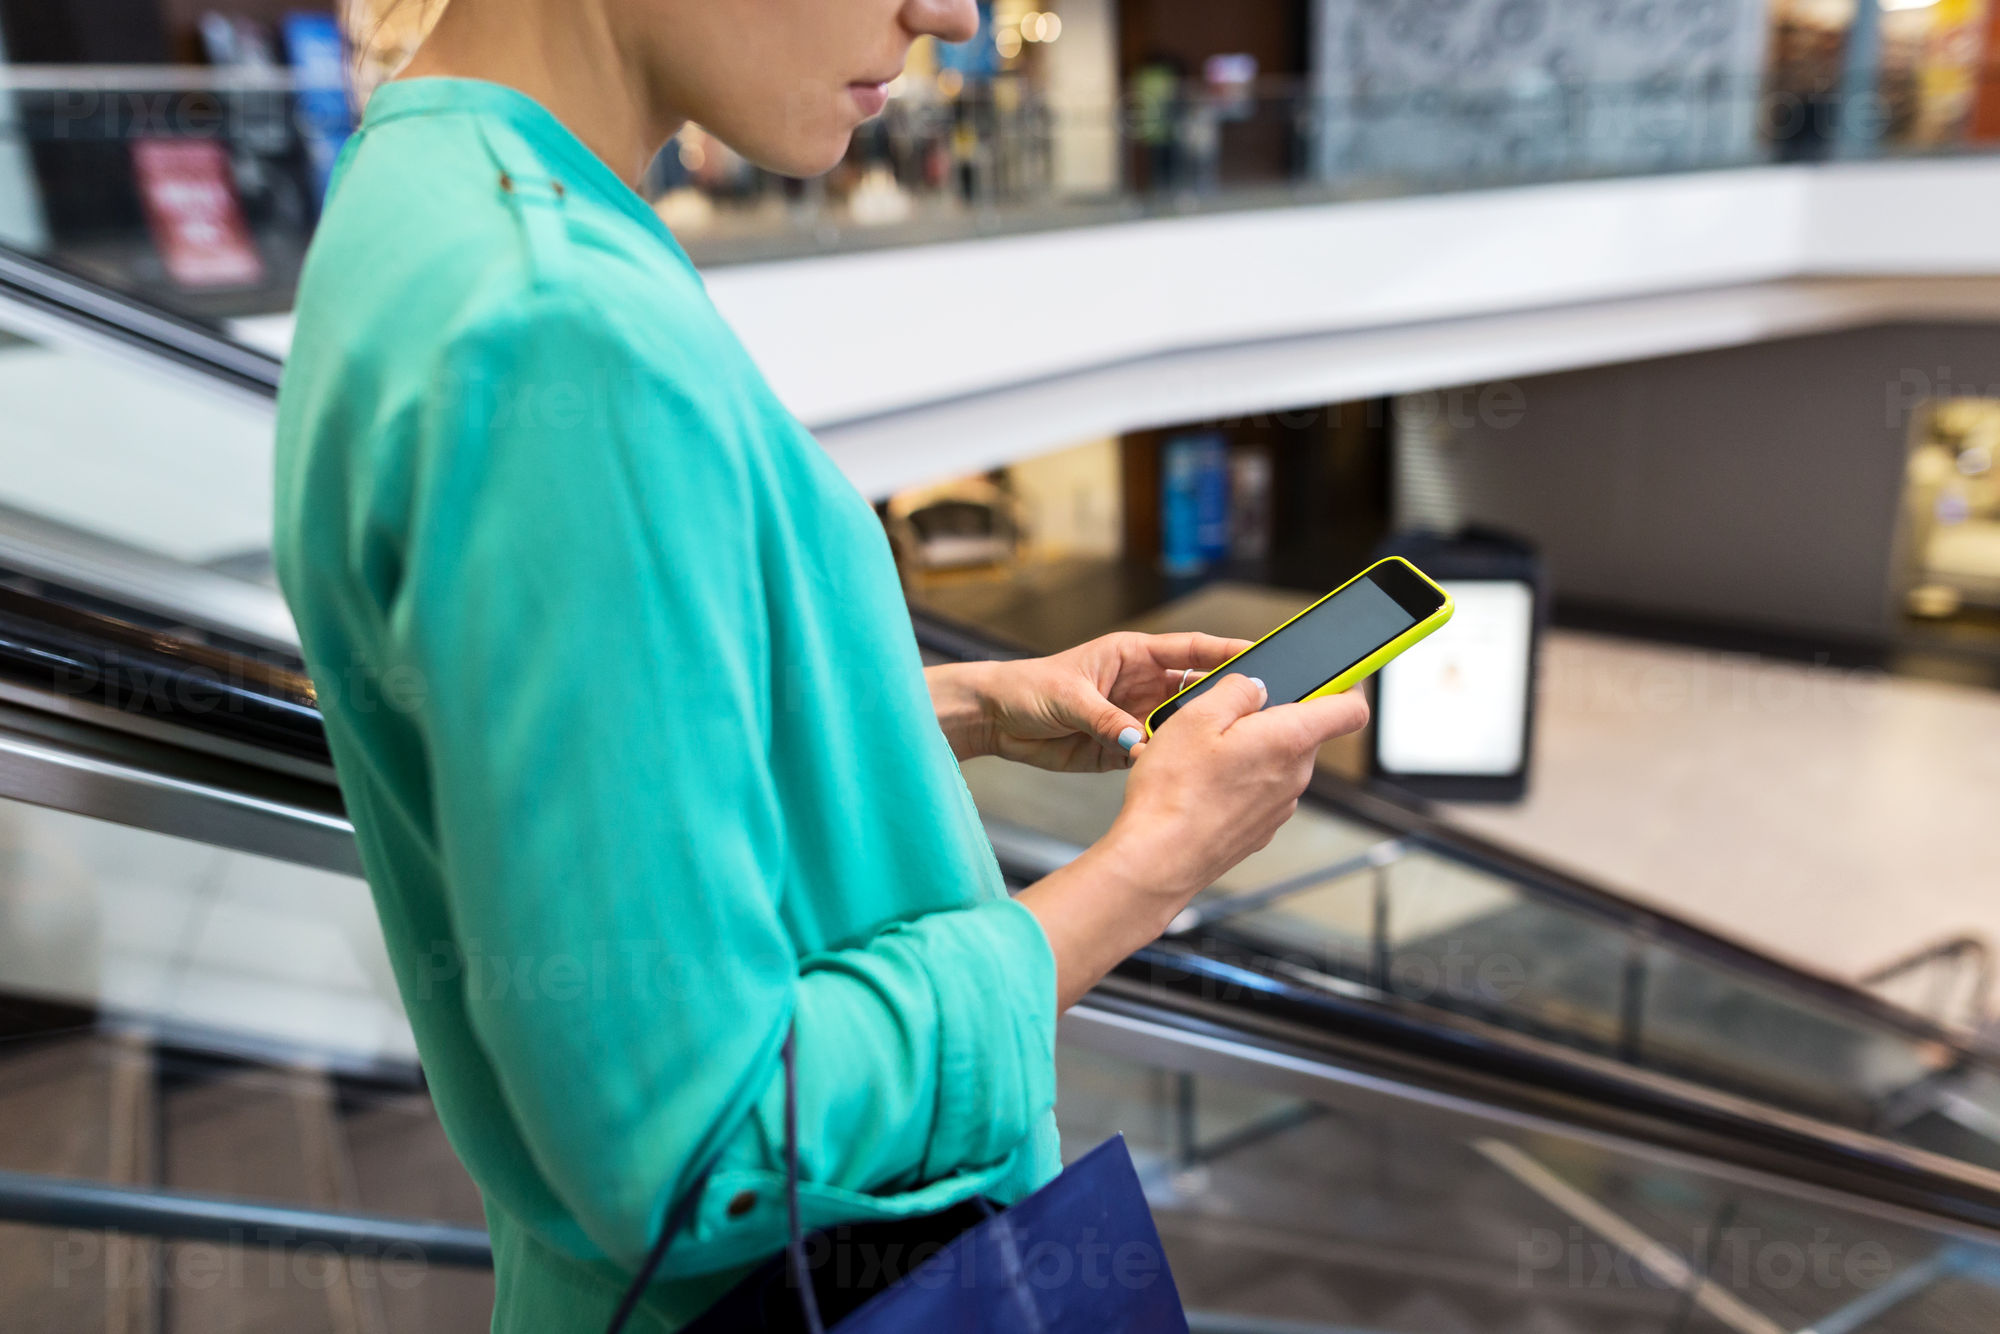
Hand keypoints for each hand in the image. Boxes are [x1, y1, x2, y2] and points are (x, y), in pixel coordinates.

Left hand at [927, 631, 1250, 771]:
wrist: (995, 720)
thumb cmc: (1026, 689)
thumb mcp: (1069, 698)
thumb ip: (1106, 720)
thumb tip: (1139, 742)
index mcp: (1133, 655)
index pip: (1191, 649)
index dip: (1227, 652)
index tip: (1261, 656)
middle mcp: (1140, 684)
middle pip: (1195, 690)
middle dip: (1224, 700)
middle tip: (1256, 713)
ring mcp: (1133, 717)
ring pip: (1180, 726)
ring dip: (1197, 737)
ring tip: (1228, 749)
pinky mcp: (1121, 747)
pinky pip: (1155, 755)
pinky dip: (1169, 764)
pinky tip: (1188, 774)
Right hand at [1016, 673, 1370, 1007]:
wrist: (1158, 859)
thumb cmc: (1174, 791)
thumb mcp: (1197, 715)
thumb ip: (1236, 689)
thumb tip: (1255, 686)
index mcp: (1289, 739)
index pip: (1350, 709)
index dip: (1345, 685)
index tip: (1330, 674)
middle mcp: (1295, 775)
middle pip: (1304, 731)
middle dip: (1272, 717)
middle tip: (1225, 716)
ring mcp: (1280, 806)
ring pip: (1278, 761)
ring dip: (1252, 750)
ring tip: (1203, 755)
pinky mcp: (1261, 828)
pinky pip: (1260, 789)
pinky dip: (1240, 780)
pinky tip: (1203, 785)